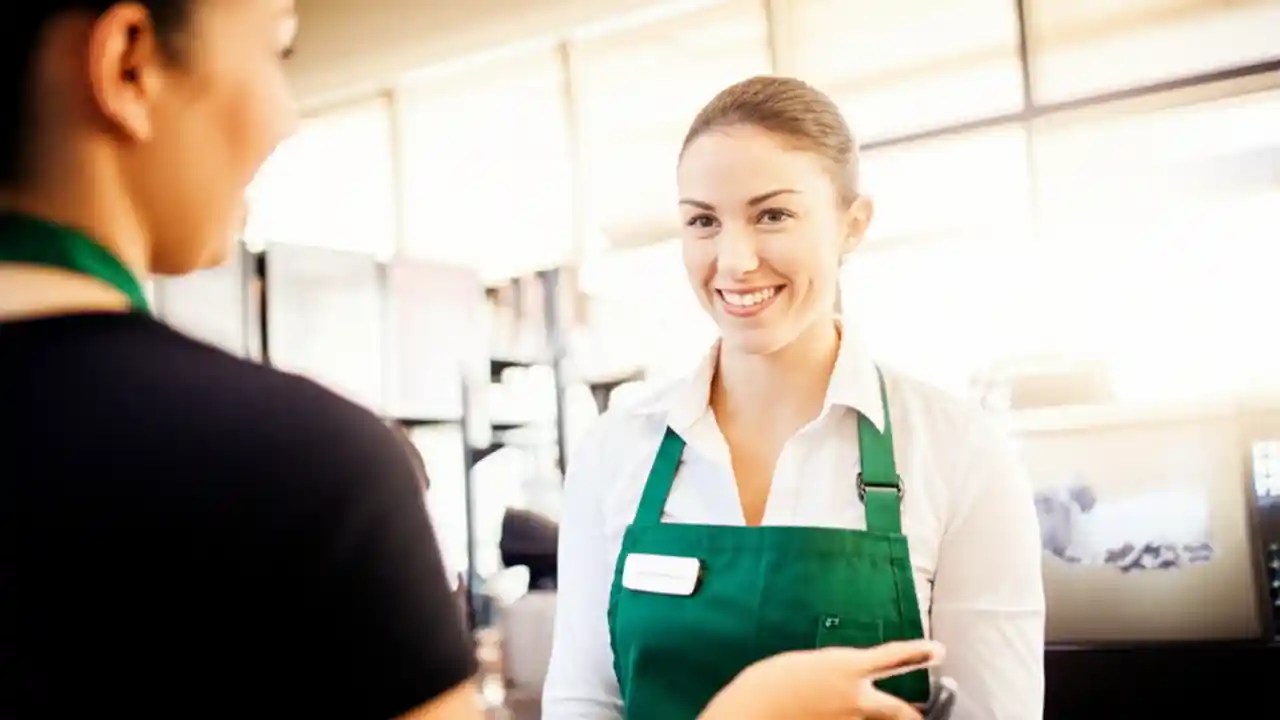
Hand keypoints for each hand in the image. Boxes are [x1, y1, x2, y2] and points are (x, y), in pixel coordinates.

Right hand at [699, 640, 944, 719]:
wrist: (751, 713)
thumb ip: (832, 673)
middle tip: (920, 716)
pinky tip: (828, 716)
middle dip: (913, 715)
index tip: (938, 650)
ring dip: (877, 719)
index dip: (918, 653)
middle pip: (900, 711)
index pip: (893, 658)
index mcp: (847, 668)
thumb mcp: (806, 665)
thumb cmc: (769, 682)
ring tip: (867, 714)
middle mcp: (856, 699)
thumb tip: (842, 682)